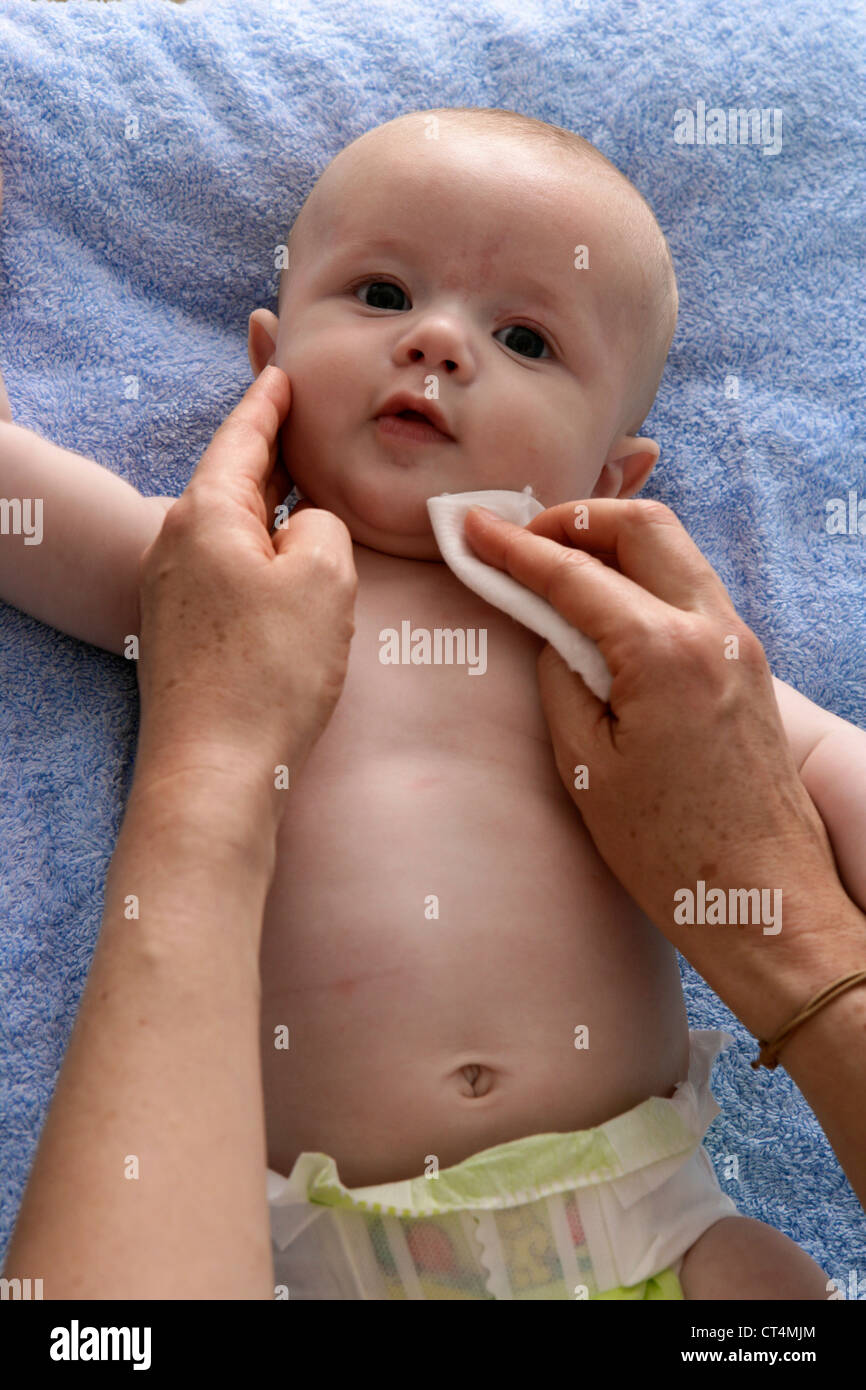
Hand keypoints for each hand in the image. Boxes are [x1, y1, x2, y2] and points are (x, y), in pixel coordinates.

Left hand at [135, 365, 356, 789]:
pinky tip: (287, 562)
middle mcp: (177, 543)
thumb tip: (303, 529)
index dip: (269, 401)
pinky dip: (260, 550)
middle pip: (231, 477)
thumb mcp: (323, 576)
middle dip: (268, 446)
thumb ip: (320, 526)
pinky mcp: (183, 631)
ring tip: (303, 484)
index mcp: (205, 514)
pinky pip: (227, 568)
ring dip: (268, 504)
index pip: (242, 436)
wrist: (214, 769)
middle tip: (297, 415)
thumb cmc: (268, 673)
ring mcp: (174, 589)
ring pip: (231, 526)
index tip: (283, 370)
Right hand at [463, 499, 846, 989]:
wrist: (764, 900)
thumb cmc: (671, 852)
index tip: (471, 527)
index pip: (573, 573)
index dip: (512, 547)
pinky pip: (690, 590)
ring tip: (556, 567)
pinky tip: (606, 609)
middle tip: (519, 540)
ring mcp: (737, 645)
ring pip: (673, 550)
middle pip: (641, 526)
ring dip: (611, 543)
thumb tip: (554, 632)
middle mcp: (710, 630)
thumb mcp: (585, 768)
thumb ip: (561, 679)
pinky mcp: (746, 666)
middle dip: (573, 519)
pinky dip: (642, 576)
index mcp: (663, 652)